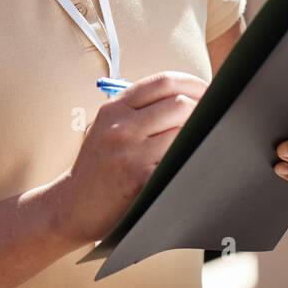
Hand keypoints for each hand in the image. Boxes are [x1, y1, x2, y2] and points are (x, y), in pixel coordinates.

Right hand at [50, 71, 208, 246]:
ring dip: (200, 134)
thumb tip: (189, 96)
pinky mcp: (141, 180)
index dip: (193, 83)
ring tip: (204, 139)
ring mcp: (131, 153)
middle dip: (203, 108)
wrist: (73, 205)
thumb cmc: (98, 164)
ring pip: (184, 131)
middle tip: (214, 116)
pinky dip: (190, 158)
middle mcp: (121, 126)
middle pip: (179, 104)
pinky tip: (194, 161)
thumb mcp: (106, 126)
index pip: (163, 81)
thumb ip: (139, 109)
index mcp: (115, 108)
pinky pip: (178, 161)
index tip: (208, 90)